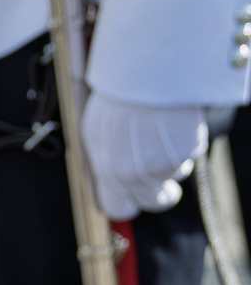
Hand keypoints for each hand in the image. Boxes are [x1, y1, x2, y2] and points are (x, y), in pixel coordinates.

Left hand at [81, 93, 206, 219]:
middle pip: (155, 203)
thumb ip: (104, 164)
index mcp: (109, 170)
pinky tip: (170, 122)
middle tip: (161, 182)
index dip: (126, 205)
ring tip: (157, 130)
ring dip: (169, 161)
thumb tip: (112, 184)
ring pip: (173, 174)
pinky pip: (188, 155)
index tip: (131, 199)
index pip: (118, 209)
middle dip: (160, 194)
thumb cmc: (114, 100)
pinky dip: (182, 144)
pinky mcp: (190, 150)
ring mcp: (166, 164)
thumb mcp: (95, 133)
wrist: (142, 74)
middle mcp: (138, 174)